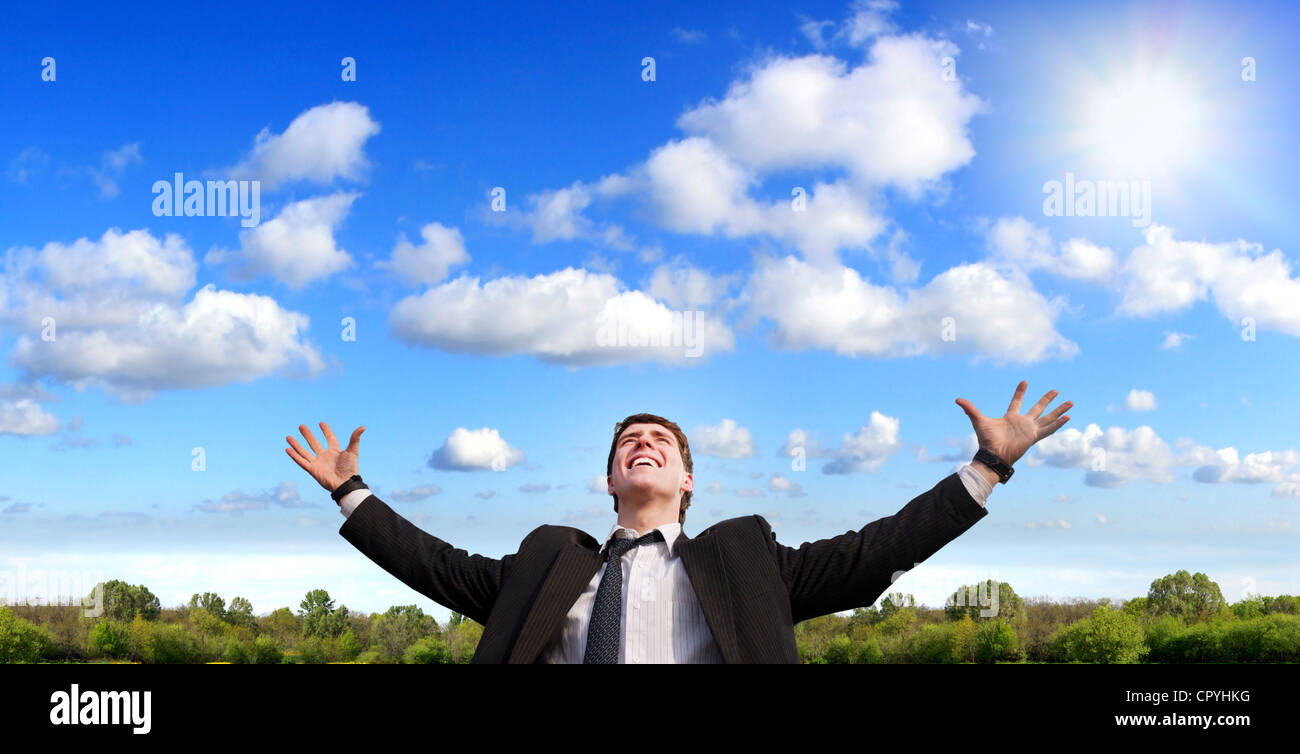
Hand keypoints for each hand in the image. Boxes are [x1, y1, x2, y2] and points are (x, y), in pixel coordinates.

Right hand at [286, 422, 364, 492]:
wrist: (345, 483)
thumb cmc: (350, 469)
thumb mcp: (353, 451)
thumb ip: (355, 438)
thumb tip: (363, 427)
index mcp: (335, 451)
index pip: (330, 438)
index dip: (326, 431)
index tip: (321, 423)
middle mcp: (325, 456)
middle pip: (314, 443)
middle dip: (308, 435)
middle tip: (301, 426)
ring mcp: (318, 463)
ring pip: (304, 452)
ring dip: (296, 445)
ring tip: (288, 437)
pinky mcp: (312, 470)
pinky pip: (301, 461)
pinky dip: (294, 456)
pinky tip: (288, 449)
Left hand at [955, 381, 1071, 466]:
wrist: (993, 454)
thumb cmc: (986, 440)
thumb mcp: (978, 420)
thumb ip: (970, 409)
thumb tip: (957, 399)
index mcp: (1011, 417)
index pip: (1017, 402)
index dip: (1020, 392)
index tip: (1024, 382)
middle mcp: (1022, 423)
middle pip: (1038, 408)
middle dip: (1047, 399)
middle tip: (1056, 391)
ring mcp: (1030, 429)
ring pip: (1048, 417)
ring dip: (1059, 410)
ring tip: (1071, 403)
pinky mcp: (1034, 436)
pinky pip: (1049, 428)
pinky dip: (1059, 424)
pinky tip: (1068, 418)